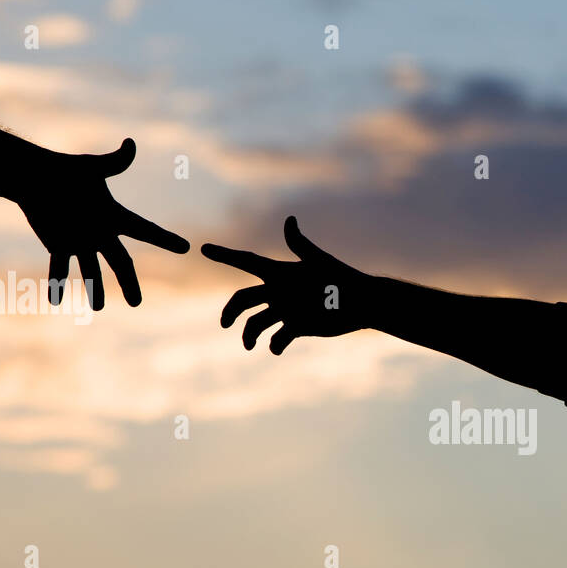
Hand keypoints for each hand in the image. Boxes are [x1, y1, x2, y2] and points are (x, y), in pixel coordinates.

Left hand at [13, 138, 188, 310]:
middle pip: (120, 263)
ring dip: (95, 290)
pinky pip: (60, 269)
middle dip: (129, 283)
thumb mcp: (90, 167)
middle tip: (137, 303)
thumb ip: (114, 162)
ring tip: (97, 307)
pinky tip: (56, 300)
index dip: (165, 239)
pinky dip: (57, 284)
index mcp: (113, 216)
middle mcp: (101, 232)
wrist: (33, 176)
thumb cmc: (64, 170)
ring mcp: (81, 241)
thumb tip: (130, 143)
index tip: (186, 247)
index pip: (145, 230)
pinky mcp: (58, 245)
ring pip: (91, 271)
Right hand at [202, 216, 371, 352]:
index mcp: (280, 273)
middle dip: (231, 311)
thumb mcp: (318, 261)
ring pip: (257, 322)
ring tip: (250, 346)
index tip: (203, 248)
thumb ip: (299, 243)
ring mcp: (286, 310)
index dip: (225, 255)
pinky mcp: (298, 327)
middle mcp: (279, 292)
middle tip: (224, 324)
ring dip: (250, 334)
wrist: (363, 303)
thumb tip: (289, 219)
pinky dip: (275, 344)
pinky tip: (276, 348)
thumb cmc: (342, 278)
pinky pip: (278, 338)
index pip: (247, 261)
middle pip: (244, 300)